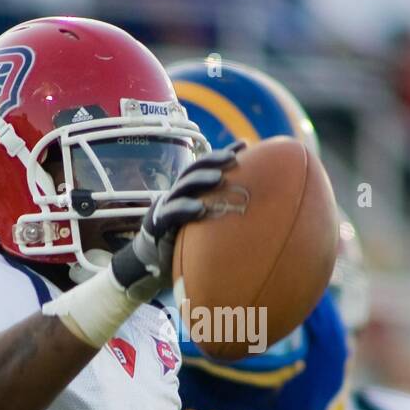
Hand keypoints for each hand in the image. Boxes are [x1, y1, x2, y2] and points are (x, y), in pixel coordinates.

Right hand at [110, 141, 245, 302]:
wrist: (152, 264)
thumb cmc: (185, 244)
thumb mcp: (206, 223)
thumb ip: (222, 211)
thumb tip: (256, 207)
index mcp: (189, 191)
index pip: (205, 166)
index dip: (222, 153)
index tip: (244, 145)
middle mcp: (177, 194)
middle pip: (194, 170)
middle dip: (213, 161)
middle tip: (233, 159)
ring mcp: (166, 206)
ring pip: (182, 186)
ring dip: (200, 180)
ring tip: (219, 178)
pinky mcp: (157, 222)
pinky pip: (171, 212)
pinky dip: (185, 208)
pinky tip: (201, 208)